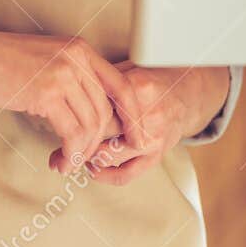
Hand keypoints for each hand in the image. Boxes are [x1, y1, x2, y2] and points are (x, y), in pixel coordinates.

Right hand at [0, 26, 145, 172]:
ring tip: (67, 163)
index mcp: (81, 50)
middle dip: (99, 142)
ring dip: (82, 153)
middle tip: (84, 159)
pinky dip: (71, 153)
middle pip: (107, 111)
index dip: (131, 116)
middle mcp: (78, 58)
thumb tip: (86, 112)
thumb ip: (69, 78)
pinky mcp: (47, 93)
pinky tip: (59, 160)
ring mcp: (64, 74)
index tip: (129, 139)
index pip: (122, 86)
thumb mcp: (45, 60)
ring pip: (92, 125)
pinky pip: (73, 133)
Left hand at [47, 64, 226, 184]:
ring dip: (86, 159)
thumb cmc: (152, 80)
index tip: (58, 121)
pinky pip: (127, 173)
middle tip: (59, 148)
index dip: (74, 117)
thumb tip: (67, 93)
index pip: (97, 107)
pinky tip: (93, 170)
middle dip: (75, 142)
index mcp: (137, 88)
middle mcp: (146, 114)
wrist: (187, 93)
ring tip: (74, 156)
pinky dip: (106, 176)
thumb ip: (102, 81)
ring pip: (109, 155)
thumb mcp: (128, 70)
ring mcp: (153, 137)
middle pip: (100, 133)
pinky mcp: (157, 154)